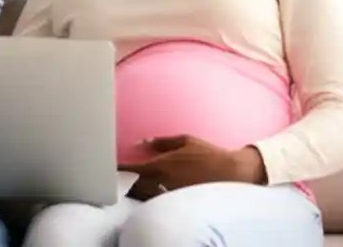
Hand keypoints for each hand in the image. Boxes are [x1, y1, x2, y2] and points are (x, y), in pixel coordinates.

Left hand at [117, 135, 265, 199]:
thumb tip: (141, 142)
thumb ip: (161, 141)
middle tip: (117, 178)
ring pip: (146, 196)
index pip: (133, 169)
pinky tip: (148, 194)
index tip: (111, 167)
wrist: (231, 172)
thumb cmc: (208, 154)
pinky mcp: (178, 202)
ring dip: (136, 191)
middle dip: (126, 181)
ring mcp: (170, 194)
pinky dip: (151, 198)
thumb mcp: (185, 140)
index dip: (120, 168)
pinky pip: (159, 201)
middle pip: (135, 185)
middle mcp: (163, 181)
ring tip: (129, 186)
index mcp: (162, 164)